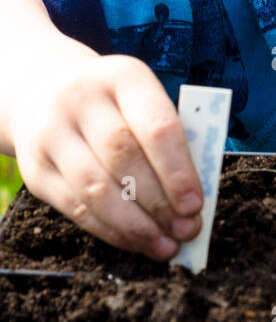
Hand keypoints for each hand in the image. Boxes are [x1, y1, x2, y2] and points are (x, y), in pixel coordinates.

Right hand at [11, 44, 203, 261]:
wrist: (45, 91)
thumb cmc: (116, 105)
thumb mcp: (143, 102)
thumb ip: (170, 142)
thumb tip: (191, 203)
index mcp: (124, 76)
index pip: (157, 126)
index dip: (178, 171)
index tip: (195, 205)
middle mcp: (81, 98)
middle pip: (124, 158)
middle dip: (159, 203)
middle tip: (186, 231)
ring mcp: (51, 132)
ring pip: (95, 189)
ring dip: (135, 225)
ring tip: (165, 245)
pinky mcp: (35, 168)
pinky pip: (75, 208)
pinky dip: (110, 231)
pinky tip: (134, 241)